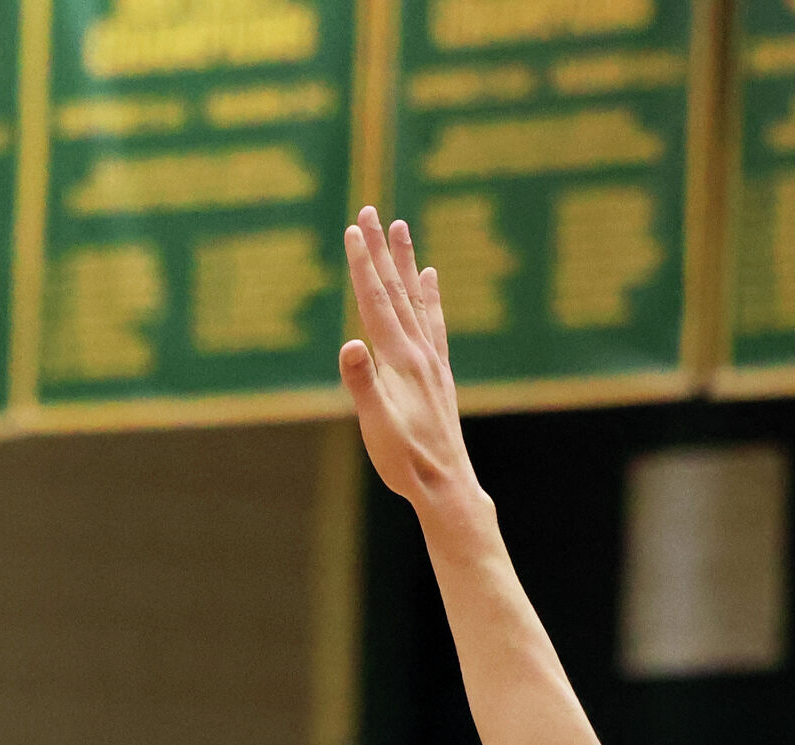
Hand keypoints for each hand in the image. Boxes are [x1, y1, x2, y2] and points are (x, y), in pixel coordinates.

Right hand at [338, 208, 480, 513]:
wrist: (446, 482)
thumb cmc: (406, 460)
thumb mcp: (376, 425)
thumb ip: (362, 384)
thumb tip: (349, 345)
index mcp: (401, 359)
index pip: (377, 302)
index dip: (364, 265)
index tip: (354, 229)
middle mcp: (420, 351)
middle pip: (396, 290)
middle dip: (381, 251)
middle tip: (372, 212)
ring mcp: (431, 359)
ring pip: (416, 298)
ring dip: (405, 263)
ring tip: (402, 230)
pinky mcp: (437, 371)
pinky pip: (432, 321)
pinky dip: (429, 294)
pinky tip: (430, 278)